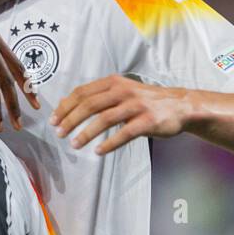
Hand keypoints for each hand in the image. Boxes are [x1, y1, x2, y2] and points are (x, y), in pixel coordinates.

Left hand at [52, 75, 191, 154]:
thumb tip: (66, 106)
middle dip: (70, 120)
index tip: (53, 120)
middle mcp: (123, 91)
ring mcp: (136, 106)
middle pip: (89, 105)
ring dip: (86, 133)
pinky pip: (124, 133)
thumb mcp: (121, 92)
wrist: (180, 105)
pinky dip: (109, 143)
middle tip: (59, 133)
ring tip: (74, 144)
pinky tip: (98, 151)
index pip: (82, 92)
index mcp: (113, 83)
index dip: (65, 106)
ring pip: (104, 119)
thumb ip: (97, 97)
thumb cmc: (145, 100)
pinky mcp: (148, 121)